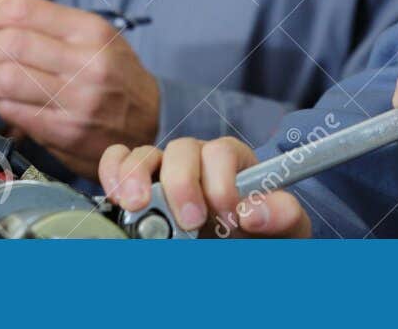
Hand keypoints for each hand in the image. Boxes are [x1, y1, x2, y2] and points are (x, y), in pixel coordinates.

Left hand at [0, 0, 159, 178]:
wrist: (151, 118)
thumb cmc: (115, 73)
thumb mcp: (94, 37)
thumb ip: (46, 29)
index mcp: (90, 29)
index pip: (24, 10)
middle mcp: (86, 61)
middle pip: (12, 44)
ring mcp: (77, 98)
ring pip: (7, 81)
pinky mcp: (67, 130)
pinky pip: (15, 113)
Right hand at [99, 138, 309, 237]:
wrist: (238, 246)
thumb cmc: (260, 232)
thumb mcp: (284, 226)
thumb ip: (282, 215)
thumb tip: (255, 212)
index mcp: (232, 160)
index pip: (222, 152)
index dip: (223, 182)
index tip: (229, 216)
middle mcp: (195, 159)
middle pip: (182, 150)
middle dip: (183, 184)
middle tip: (192, 222)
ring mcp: (163, 171)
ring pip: (145, 154)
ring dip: (138, 176)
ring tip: (139, 205)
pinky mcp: (138, 188)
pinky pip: (118, 162)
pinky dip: (113, 171)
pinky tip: (117, 196)